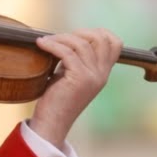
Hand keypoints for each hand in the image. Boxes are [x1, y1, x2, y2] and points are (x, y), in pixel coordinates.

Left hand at [29, 28, 121, 147]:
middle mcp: (102, 74)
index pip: (116, 43)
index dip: (99, 32)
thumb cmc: (56, 99)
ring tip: (45, 41)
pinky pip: (67, 53)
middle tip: (59, 37)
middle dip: (78, 32)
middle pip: (101, 39)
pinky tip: (41, 45)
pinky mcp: (79, 79)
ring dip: (61, 38)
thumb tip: (67, 35)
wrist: (52, 123)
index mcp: (103, 73)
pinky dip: (52, 45)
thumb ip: (76, 58)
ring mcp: (92, 77)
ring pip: (82, 44)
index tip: (77, 34)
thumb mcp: (71, 74)